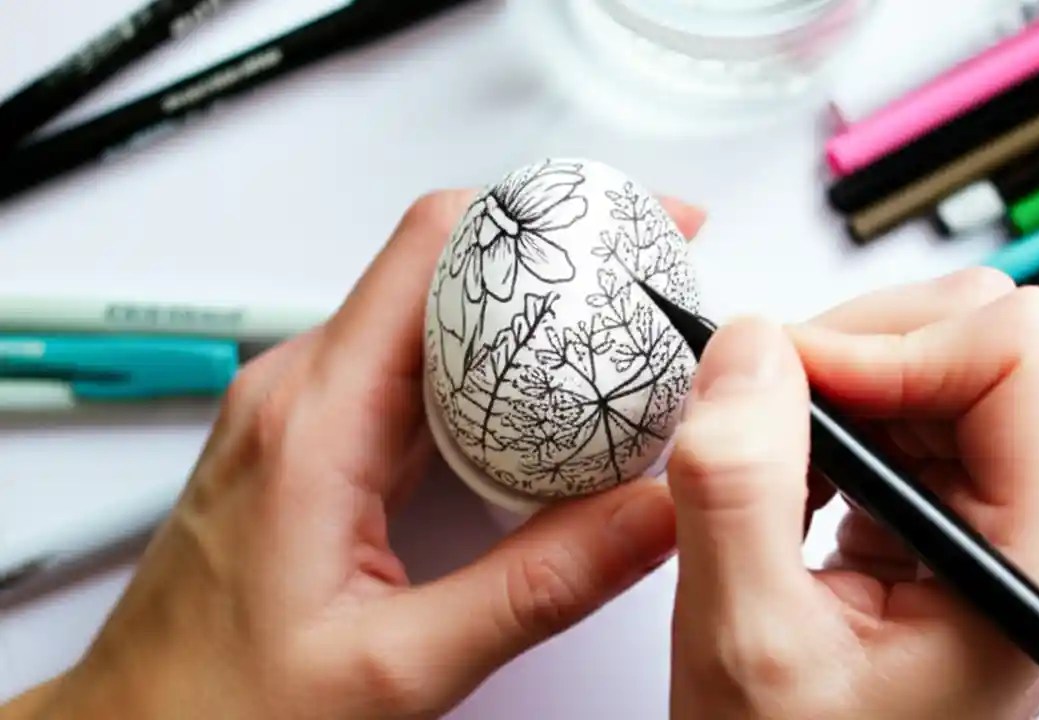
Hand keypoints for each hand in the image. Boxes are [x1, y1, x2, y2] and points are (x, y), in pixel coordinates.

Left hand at [7, 191, 703, 719]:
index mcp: (312, 420)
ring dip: (520, 320)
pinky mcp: (311, 439)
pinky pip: (410, 370)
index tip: (616, 223)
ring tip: (609, 340)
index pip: (428, 248)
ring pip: (428, 319)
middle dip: (549, 263)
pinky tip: (536, 413)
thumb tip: (648, 516)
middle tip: (640, 286)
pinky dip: (486, 373)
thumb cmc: (219, 705)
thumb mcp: (399, 666)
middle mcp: (298, 393)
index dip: (534, 214)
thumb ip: (536, 589)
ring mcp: (300, 411)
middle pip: (439, 268)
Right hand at [666, 269, 1038, 718]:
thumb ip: (743, 488)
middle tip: (757, 423)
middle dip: (845, 357)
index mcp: (1036, 564)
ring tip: (773, 475)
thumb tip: (748, 348)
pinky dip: (832, 416)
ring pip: (932, 354)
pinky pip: (908, 399)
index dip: (890, 344)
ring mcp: (1009, 516)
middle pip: (971, 334)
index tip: (789, 380)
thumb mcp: (745, 644)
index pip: (1015, 355)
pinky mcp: (965, 509)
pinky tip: (794, 485)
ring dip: (830, 390)